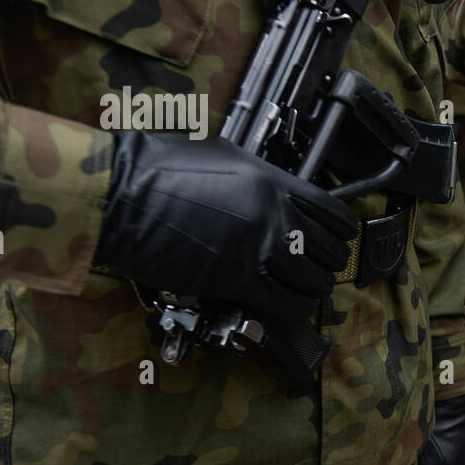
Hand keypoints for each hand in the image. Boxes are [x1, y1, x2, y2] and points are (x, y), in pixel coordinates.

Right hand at [94, 131, 353, 320]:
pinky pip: (281, 301)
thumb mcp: (217, 155)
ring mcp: (256, 246)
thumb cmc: (154, 167)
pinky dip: (293, 308)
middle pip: (325, 246)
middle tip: (327, 268)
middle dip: (331, 261)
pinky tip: (293, 309)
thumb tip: (259, 183)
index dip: (342, 229)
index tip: (343, 237)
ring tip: (313, 291)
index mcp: (270, 180)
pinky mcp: (234, 278)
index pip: (328, 208)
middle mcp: (272, 212)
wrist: (120, 193)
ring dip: (315, 288)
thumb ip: (248, 174)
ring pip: (309, 277)